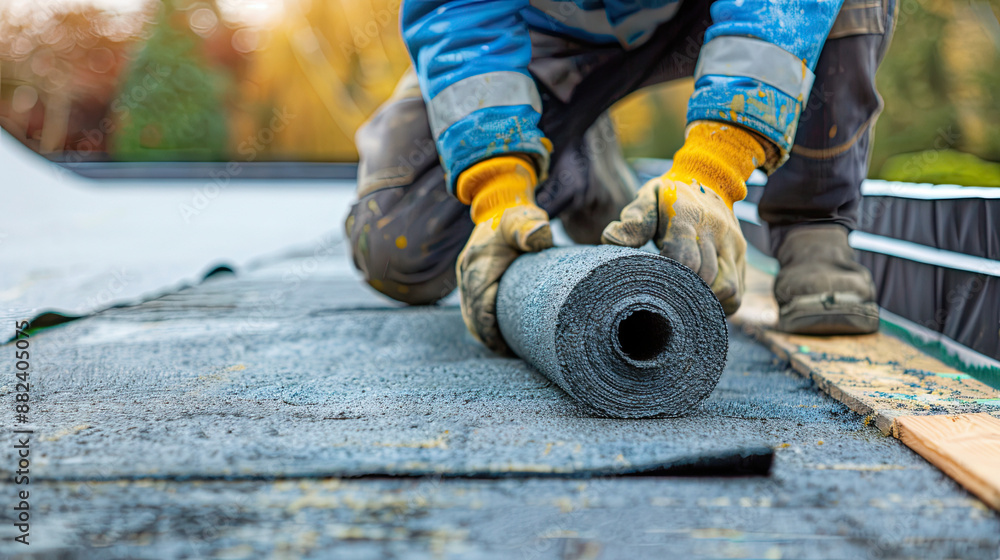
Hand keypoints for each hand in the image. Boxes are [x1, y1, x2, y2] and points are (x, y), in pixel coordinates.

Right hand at [455, 156, 551, 352]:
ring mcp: (466, 274)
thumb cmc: (517, 215)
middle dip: (487, 338)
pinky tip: (494, 331)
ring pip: (469, 314)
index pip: (479, 309)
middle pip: (471, 317)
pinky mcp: (471, 275)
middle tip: (509, 353)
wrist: (501, 201)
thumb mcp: (524, 219)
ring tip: (503, 348)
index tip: (506, 348)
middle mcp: (467, 272)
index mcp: (477, 266)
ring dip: (482, 332)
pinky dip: (479, 321)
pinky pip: (470, 306)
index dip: (491, 332)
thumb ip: (531, 228)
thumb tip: (539, 237)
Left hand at [601, 122, 765, 313]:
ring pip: (727, 287)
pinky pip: (738, 291)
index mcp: (689, 217)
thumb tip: (610, 239)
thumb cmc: (670, 195)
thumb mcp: (647, 198)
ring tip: (685, 301)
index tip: (653, 280)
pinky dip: (722, 303)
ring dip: (706, 301)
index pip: (685, 259)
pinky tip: (702, 300)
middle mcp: (715, 231)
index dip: (668, 277)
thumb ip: (633, 220)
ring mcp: (733, 244)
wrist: (708, 178)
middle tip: (665, 297)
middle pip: (706, 278)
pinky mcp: (741, 256)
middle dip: (684, 292)